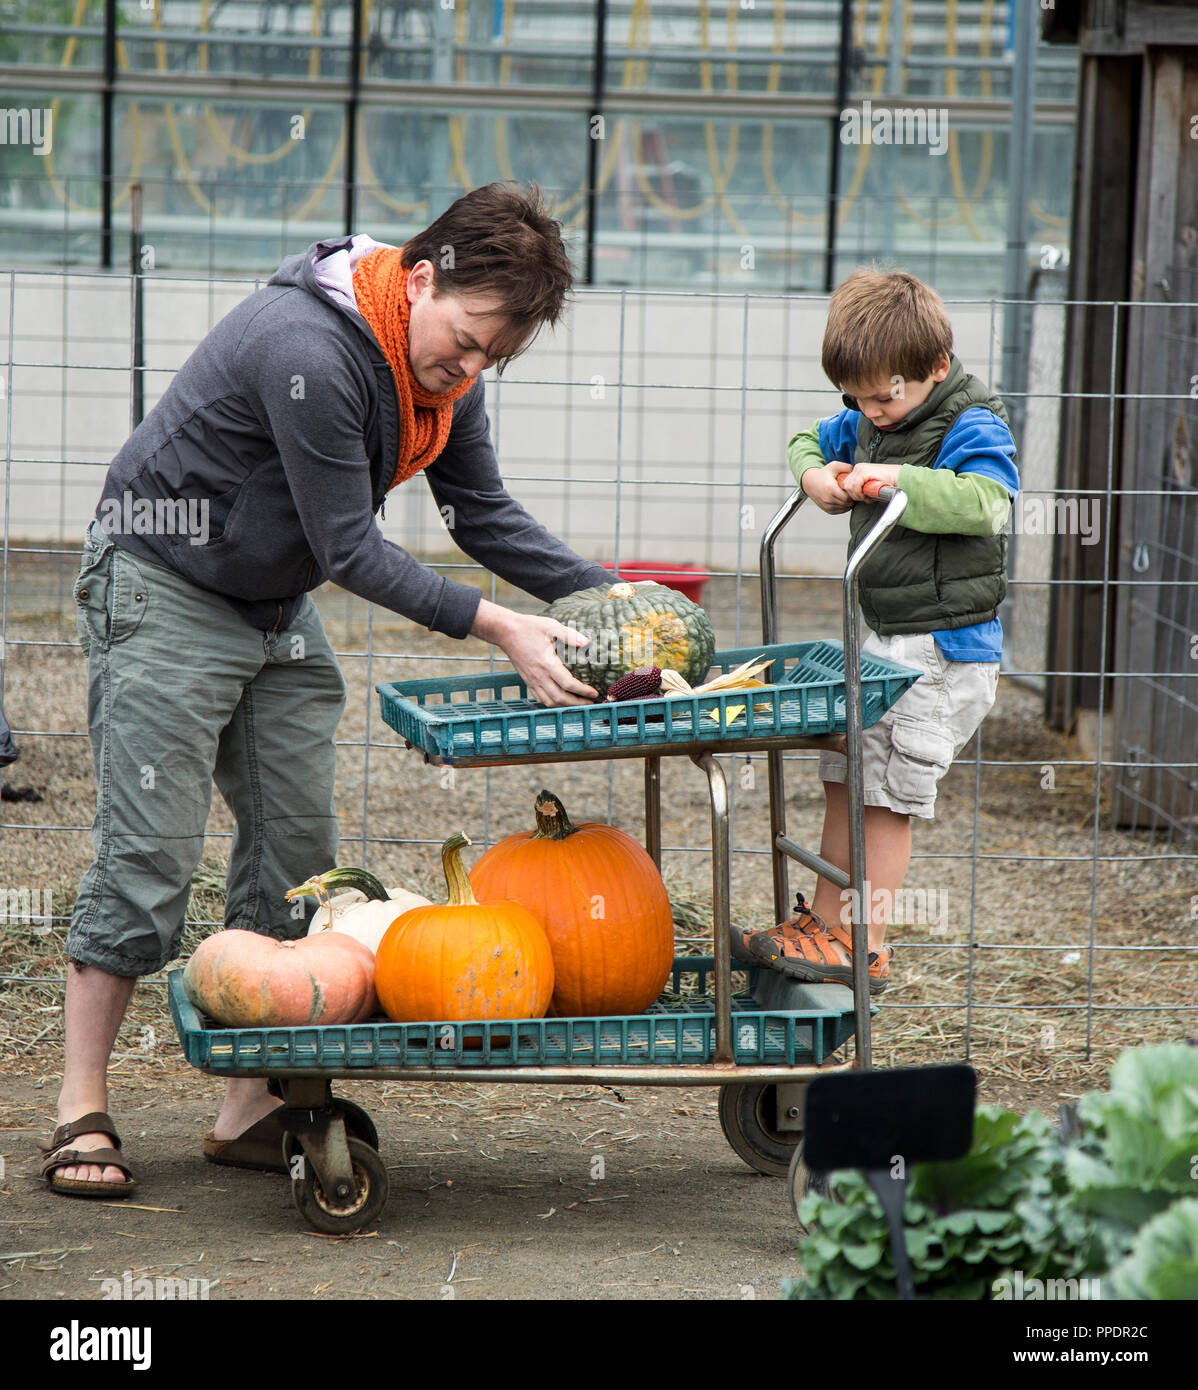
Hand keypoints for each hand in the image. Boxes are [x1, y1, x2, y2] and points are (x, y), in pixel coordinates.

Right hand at [471, 599, 598, 705]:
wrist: (505, 632)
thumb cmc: (529, 627)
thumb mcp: (550, 625)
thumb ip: (569, 635)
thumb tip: (586, 642)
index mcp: (546, 663)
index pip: (567, 684)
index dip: (582, 691)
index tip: (594, 692)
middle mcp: (539, 675)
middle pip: (559, 698)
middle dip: (577, 703)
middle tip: (590, 703)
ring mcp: (531, 680)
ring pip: (549, 701)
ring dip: (565, 706)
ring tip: (578, 704)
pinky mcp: (527, 681)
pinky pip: (540, 698)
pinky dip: (552, 703)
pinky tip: (561, 701)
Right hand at [800, 461, 853, 514]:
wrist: (809, 481)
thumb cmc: (822, 474)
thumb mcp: (834, 466)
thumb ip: (847, 467)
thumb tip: (856, 471)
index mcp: (830, 488)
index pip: (847, 497)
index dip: (852, 494)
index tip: (852, 489)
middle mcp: (827, 498)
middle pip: (846, 503)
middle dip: (851, 499)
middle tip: (852, 492)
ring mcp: (826, 505)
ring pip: (843, 508)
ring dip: (848, 503)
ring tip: (847, 495)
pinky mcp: (826, 509)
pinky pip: (839, 511)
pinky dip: (843, 507)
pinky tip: (843, 500)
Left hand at [839, 463, 901, 501]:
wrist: (899, 478)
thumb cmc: (887, 483)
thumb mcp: (870, 485)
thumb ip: (861, 488)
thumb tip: (852, 496)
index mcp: (858, 470)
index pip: (846, 484)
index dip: (851, 493)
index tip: (861, 498)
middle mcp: (858, 468)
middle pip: (845, 485)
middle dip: (853, 495)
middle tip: (865, 498)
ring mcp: (860, 469)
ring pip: (849, 487)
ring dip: (857, 495)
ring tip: (867, 497)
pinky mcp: (864, 472)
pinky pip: (855, 486)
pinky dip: (859, 494)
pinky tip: (868, 495)